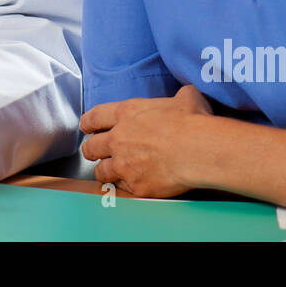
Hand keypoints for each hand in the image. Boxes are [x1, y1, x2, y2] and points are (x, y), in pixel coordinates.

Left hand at [81, 84, 213, 197]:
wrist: (199, 149)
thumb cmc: (192, 121)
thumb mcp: (185, 97)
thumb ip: (178, 97)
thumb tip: (185, 97)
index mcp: (127, 113)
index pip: (94, 117)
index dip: (88, 123)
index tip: (86, 127)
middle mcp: (119, 139)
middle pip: (91, 147)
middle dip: (91, 149)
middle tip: (94, 152)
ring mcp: (124, 164)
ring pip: (101, 171)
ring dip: (104, 171)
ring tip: (110, 172)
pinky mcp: (135, 186)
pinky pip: (120, 188)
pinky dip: (124, 186)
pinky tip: (131, 184)